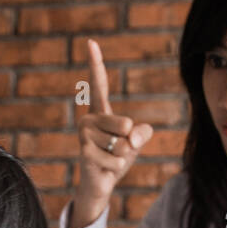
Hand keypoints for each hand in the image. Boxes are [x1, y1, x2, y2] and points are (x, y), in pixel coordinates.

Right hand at [75, 38, 153, 211]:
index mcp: (100, 111)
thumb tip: (132, 134)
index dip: (95, 64)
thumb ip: (142, 133)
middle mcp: (88, 119)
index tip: (91, 42)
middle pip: (125, 122)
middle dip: (130, 140)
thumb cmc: (117, 158)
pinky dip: (118, 166)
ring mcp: (84, 135)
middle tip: (118, 149)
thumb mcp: (136, 142)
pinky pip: (118, 158)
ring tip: (110, 158)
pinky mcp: (85, 153)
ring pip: (122, 143)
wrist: (101, 184)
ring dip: (123, 155)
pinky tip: (106, 168)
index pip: (98, 84)